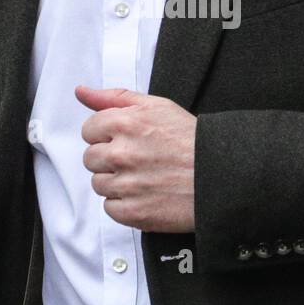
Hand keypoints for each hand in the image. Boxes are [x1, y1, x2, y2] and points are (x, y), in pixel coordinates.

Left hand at [76, 85, 196, 232]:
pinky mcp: (133, 212)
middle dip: (110, 159)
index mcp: (124, 123)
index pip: (89, 130)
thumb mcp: (157, 106)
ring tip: (146, 177)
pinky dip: (125, 204)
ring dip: (117, 182)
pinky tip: (147, 194)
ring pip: (99, 184)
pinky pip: (110, 208)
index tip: (128, 140)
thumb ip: (115, 98)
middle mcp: (121, 153)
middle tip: (140, 160)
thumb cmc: (191, 140)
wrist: (222, 176)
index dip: (107, 135)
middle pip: (90, 158)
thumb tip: (81, 92)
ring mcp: (126, 185)